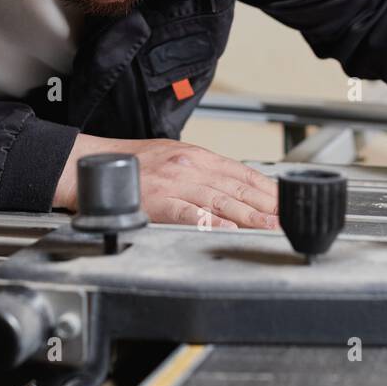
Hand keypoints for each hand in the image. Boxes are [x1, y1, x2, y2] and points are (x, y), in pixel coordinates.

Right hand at [53, 134, 278, 230]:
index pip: (241, 173)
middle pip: (237, 188)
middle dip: (266, 205)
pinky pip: (191, 214)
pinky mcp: (160, 202)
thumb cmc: (137, 164)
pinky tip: (229, 229)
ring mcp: (176, 185)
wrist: (98, 164)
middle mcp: (190, 167)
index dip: (267, 189)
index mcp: (197, 156)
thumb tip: (233, 188)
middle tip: (288, 217)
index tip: (286, 201)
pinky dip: (211, 222)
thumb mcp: (176, 158)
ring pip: (221, 201)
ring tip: (270, 226)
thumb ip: (204, 172)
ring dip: (249, 216)